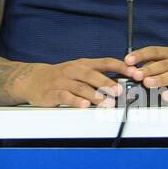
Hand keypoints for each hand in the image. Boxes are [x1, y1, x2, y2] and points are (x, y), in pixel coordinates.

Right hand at [15, 57, 130, 107]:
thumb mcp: (79, 71)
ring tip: (106, 103)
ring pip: (80, 87)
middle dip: (106, 83)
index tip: (134, 72)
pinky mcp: (53, 93)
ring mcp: (62, 81)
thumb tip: (123, 83)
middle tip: (118, 91)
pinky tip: (84, 105)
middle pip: (92, 75)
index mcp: (83, 64)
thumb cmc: (61, 76)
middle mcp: (73, 71)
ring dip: (94, 95)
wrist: (32, 79)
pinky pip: (65, 96)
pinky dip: (75, 101)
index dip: (120, 66)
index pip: (105, 62)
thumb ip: (99, 76)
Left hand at [125, 46, 167, 103]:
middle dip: (148, 69)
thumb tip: (134, 71)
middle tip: (136, 75)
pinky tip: (166, 96)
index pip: (154, 51)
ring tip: (148, 83)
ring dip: (160, 79)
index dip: (140, 55)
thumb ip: (154, 66)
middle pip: (163, 64)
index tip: (127, 61)